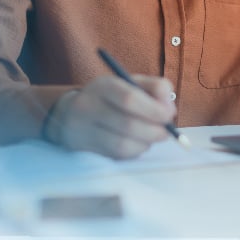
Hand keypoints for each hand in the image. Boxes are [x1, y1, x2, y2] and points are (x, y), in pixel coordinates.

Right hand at [50, 75, 175, 158]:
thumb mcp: (130, 83)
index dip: (154, 110)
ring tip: (151, 138)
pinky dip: (134, 152)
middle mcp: (89, 106)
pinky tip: (137, 145)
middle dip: (154, 131)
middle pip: (127, 125)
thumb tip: (169, 109)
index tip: (169, 115)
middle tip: (166, 133)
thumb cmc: (110, 98)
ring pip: (122, 145)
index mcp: (103, 86)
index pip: (129, 99)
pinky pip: (115, 156)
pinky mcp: (84, 149)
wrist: (70, 114)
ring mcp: (83, 130)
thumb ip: (155, 88)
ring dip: (145, 144)